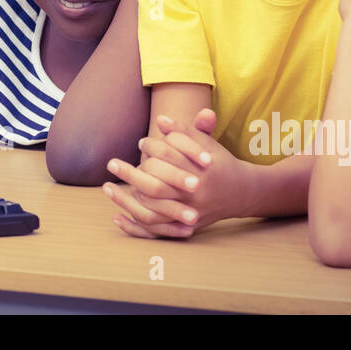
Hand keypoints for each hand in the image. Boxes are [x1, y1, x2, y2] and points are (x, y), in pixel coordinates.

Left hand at [103, 109, 246, 237]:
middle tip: (112, 163)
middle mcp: (195, 195)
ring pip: (154, 211)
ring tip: (109, 188)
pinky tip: (117, 217)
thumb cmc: (218, 162)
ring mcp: (189, 214)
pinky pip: (156, 231)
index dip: (153, 147)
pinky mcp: (185, 227)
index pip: (170, 157)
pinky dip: (135, 226)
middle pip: (157, 186)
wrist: (241, 193)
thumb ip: (185, 130)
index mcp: (202, 171)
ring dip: (127, 201)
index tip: (140, 142)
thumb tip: (161, 118)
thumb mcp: (207, 143)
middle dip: (131, 175)